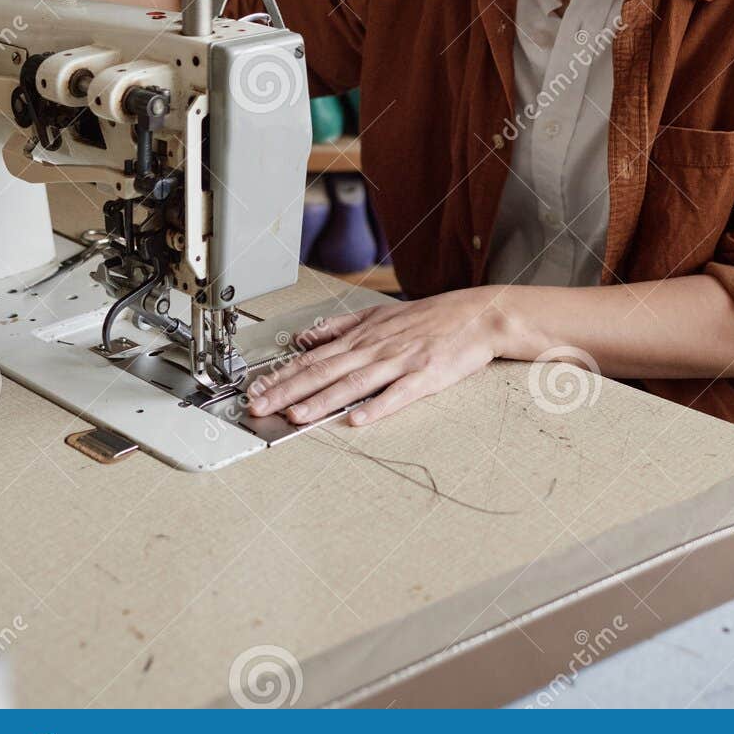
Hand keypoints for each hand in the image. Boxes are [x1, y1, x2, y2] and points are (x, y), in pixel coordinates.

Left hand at [245, 288, 508, 429]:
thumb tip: (306, 336)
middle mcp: (375, 347)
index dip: (283, 374)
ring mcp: (400, 361)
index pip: (314, 357)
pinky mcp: (425, 375)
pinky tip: (357, 419)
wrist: (476, 315)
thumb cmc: (428, 317)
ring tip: (296, 416)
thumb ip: (340, 326)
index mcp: (363, 335)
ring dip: (322, 400)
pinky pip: (397, 393)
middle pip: (325, 371)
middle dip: (289, 390)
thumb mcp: (379, 314)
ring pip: (354, 382)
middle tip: (260, 407)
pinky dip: (376, 406)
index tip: (257, 390)